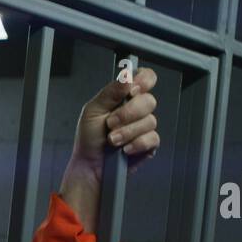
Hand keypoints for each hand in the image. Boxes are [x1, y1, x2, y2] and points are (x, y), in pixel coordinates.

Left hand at [59, 67, 158, 231]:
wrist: (90, 165)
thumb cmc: (90, 138)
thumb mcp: (93, 110)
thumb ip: (110, 92)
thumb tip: (126, 76)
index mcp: (125, 96)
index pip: (145, 77)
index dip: (144, 80)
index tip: (132, 90)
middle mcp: (137, 109)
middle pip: (149, 101)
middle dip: (128, 113)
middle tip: (110, 123)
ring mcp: (144, 126)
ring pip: (150, 121)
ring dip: (127, 132)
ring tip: (111, 140)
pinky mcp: (149, 143)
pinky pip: (152, 138)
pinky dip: (136, 143)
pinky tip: (124, 149)